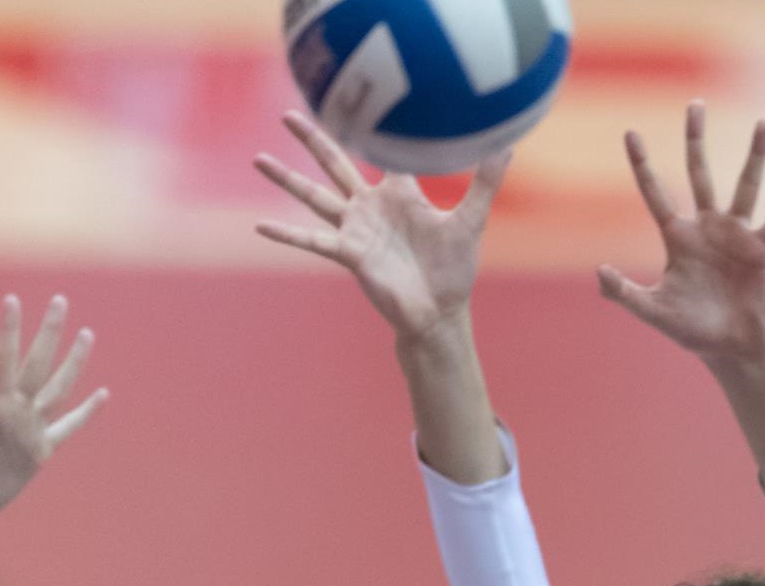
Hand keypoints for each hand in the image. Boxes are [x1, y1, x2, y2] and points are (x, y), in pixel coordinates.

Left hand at [0, 296, 105, 529]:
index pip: (4, 360)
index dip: (9, 331)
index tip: (11, 300)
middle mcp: (14, 411)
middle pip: (38, 364)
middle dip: (48, 333)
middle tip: (59, 300)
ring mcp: (30, 429)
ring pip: (59, 388)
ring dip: (73, 362)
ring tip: (87, 334)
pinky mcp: (40, 451)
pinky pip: (69, 426)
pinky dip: (86, 412)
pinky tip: (101, 395)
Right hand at [254, 112, 509, 339]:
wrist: (440, 311)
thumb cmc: (454, 269)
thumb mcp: (471, 220)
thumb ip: (486, 181)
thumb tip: (507, 143)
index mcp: (399, 193)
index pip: (383, 150)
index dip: (373, 126)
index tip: (358, 94)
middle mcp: (371, 207)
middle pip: (336, 163)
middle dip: (313, 139)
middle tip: (289, 113)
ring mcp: (356, 230)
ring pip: (315, 196)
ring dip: (287, 179)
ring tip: (258, 158)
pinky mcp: (350, 254)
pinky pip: (314, 240)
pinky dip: (288, 234)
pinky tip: (260, 226)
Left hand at [598, 102, 764, 366]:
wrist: (729, 348)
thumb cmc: (690, 329)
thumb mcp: (653, 311)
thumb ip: (624, 294)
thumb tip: (600, 271)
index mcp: (677, 238)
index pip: (655, 194)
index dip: (642, 165)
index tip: (631, 133)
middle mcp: (706, 227)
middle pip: (699, 173)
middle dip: (696, 140)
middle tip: (695, 105)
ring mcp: (736, 235)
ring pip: (745, 186)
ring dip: (756, 155)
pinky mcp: (761, 250)